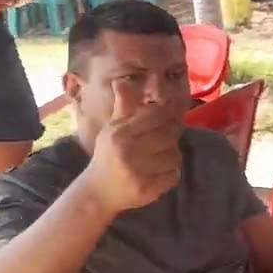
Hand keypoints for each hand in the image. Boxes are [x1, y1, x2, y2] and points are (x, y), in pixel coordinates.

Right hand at [78, 81, 182, 213]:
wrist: (97, 191)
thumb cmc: (108, 154)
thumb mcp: (113, 128)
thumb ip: (124, 106)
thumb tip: (123, 81)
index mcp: (119, 133)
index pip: (155, 115)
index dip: (168, 114)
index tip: (171, 117)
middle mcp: (128, 151)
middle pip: (170, 135)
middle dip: (170, 137)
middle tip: (162, 141)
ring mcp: (138, 172)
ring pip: (175, 156)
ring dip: (171, 157)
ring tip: (157, 159)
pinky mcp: (147, 189)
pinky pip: (174, 175)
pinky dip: (170, 174)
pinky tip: (156, 174)